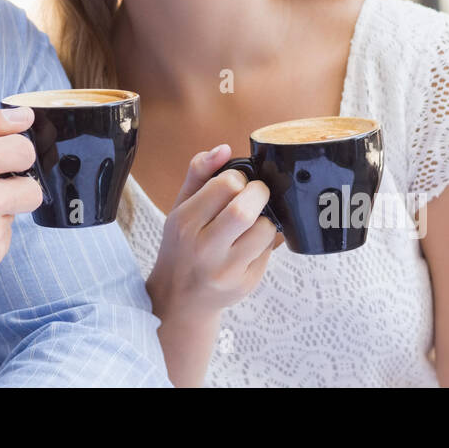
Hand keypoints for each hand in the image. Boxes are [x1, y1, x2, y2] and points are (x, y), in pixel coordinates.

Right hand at [146, 144, 282, 320]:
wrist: (179, 299)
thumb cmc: (182, 245)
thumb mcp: (179, 208)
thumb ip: (199, 173)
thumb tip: (224, 148)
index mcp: (184, 223)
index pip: (226, 185)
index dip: (238, 178)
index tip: (235, 183)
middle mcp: (204, 248)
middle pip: (246, 209)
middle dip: (259, 193)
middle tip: (255, 194)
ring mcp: (226, 271)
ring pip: (265, 230)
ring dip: (265, 219)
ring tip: (251, 222)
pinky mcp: (246, 284)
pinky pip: (269, 251)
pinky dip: (264, 241)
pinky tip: (249, 244)